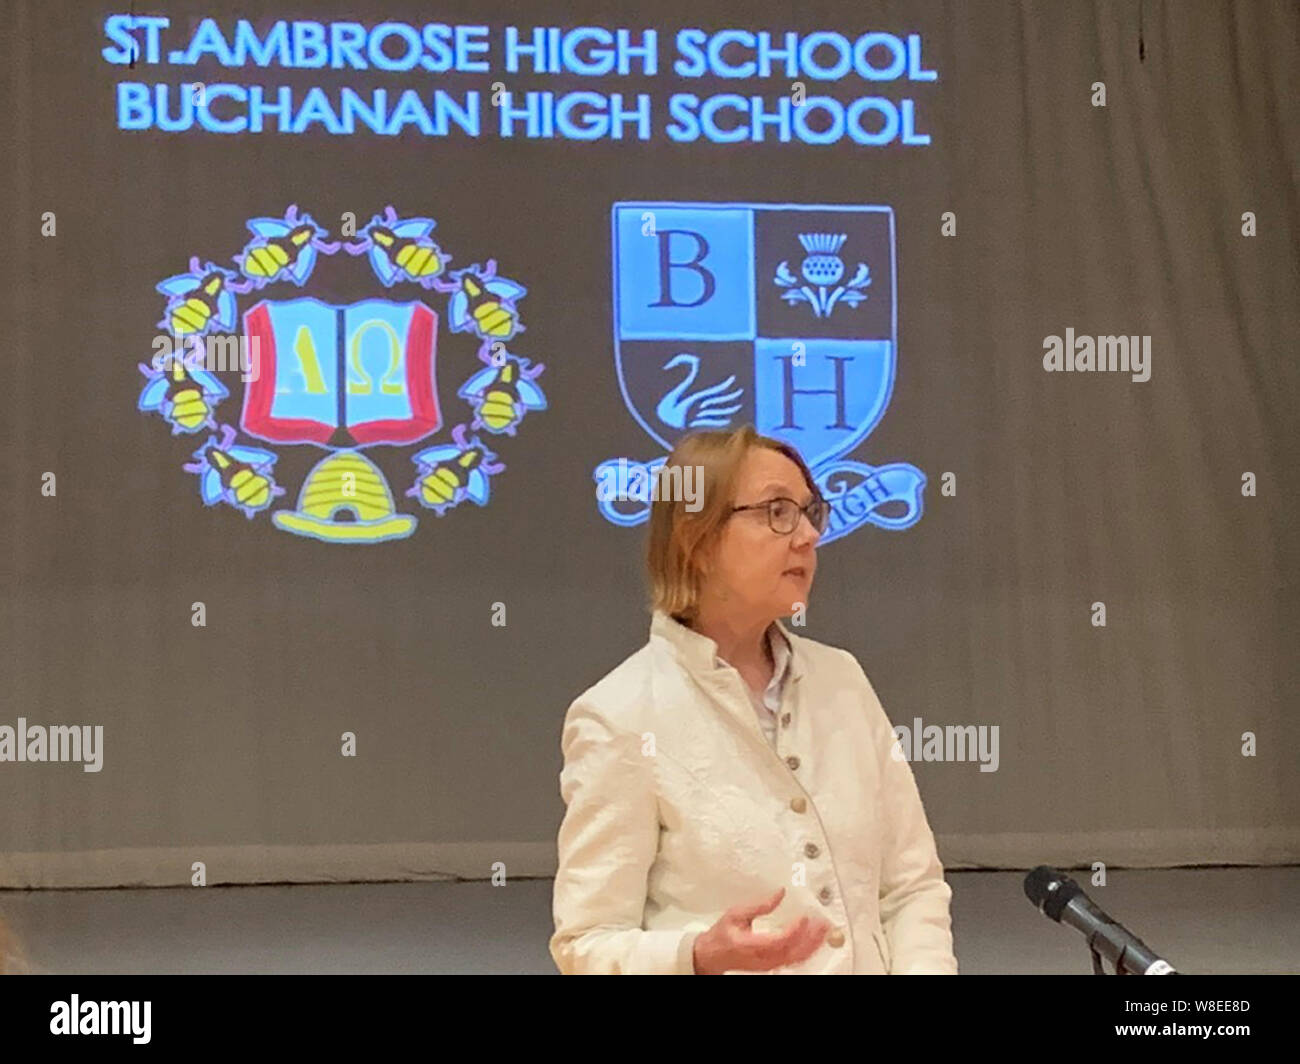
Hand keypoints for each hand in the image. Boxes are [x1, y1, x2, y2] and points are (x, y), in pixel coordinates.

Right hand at [691, 887, 829, 973]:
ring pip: (797, 958)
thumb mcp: (736, 914)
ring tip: (824, 929)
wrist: (713, 956)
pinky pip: (795, 960)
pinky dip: (808, 950)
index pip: (779, 941)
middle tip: (824, 922)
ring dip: (813, 944)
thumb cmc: (723, 933)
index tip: (805, 916)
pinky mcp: (774, 966)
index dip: (795, 930)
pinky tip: (815, 939)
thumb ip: (759, 905)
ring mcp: (770, 965)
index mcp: (752, 945)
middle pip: (794, 952)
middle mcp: (763, 959)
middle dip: (812, 938)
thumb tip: (780, 893)